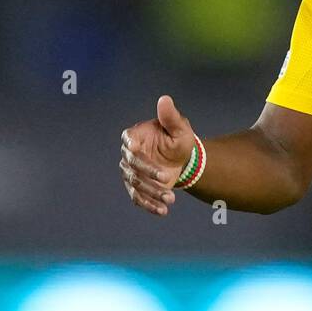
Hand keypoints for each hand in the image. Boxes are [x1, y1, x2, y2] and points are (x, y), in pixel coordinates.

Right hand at [119, 95, 198, 215]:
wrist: (182, 159)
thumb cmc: (178, 139)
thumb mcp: (179, 127)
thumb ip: (171, 116)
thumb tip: (164, 99)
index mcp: (135, 136)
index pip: (129, 141)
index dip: (133, 147)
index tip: (137, 149)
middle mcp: (129, 155)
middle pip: (133, 166)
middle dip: (148, 173)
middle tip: (166, 178)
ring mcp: (130, 172)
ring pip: (136, 184)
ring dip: (151, 192)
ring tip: (170, 198)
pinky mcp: (136, 187)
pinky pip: (138, 198)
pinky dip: (149, 205)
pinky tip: (163, 211)